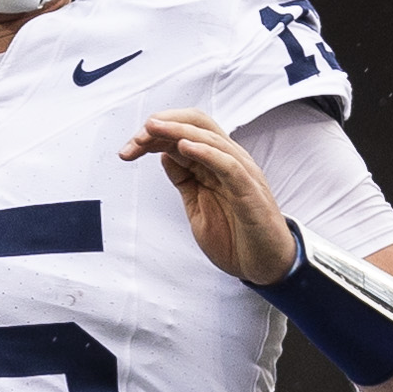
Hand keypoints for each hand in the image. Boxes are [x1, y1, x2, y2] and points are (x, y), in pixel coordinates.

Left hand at [120, 108, 296, 283]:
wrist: (264, 266)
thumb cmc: (235, 237)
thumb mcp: (196, 205)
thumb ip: (183, 179)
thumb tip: (164, 154)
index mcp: (215, 164)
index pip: (185, 133)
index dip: (154, 136)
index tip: (127, 149)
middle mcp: (229, 162)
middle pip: (197, 125)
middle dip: (163, 126)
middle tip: (135, 137)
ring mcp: (242, 175)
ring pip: (210, 139)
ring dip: (178, 131)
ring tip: (152, 129)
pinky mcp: (250, 192)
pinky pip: (229, 165)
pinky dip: (206, 152)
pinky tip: (184, 146)